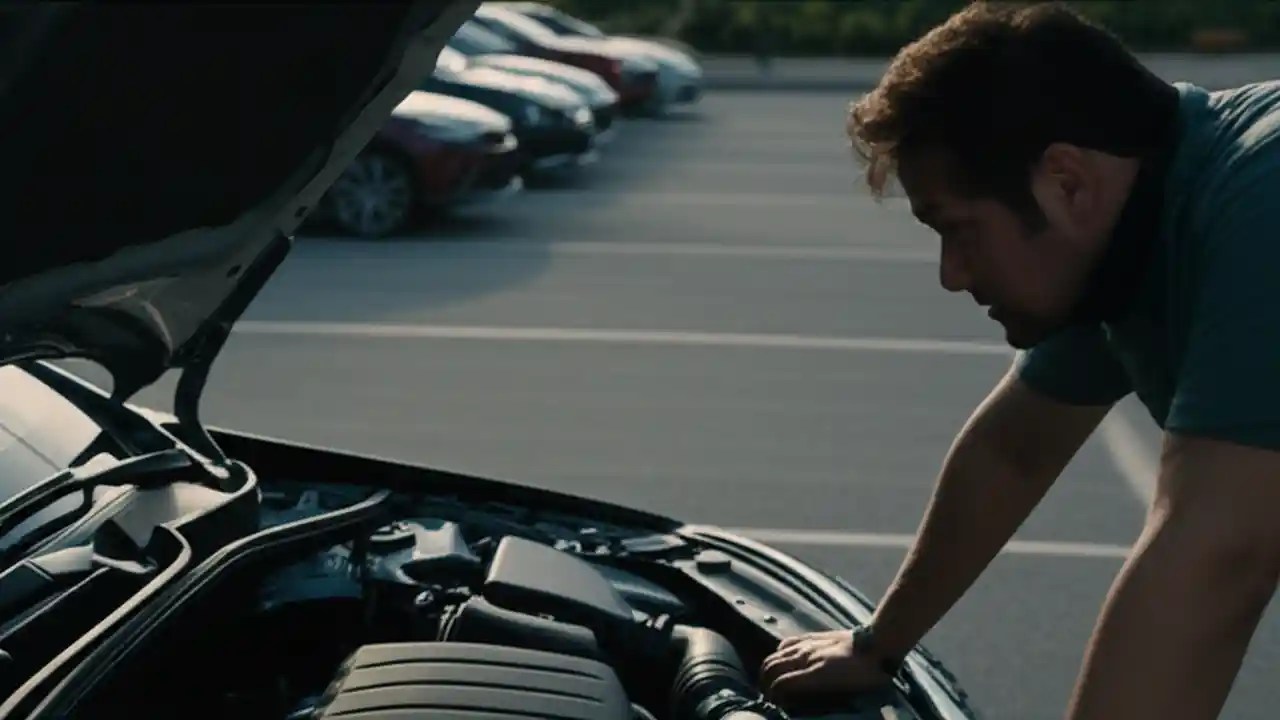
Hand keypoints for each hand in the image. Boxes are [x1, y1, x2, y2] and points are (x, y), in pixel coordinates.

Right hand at [758, 630, 895, 707]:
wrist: (879, 645)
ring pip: (776, 654)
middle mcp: (806, 656)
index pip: (780, 684)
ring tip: (769, 680)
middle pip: (772, 667)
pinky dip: (778, 653)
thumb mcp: (845, 691)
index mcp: (814, 673)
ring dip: (768, 668)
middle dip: (764, 683)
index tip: (773, 705)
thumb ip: (819, 695)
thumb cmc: (867, 675)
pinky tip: (782, 659)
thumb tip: (798, 699)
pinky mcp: (812, 637)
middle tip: (767, 695)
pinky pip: (787, 643)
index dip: (773, 696)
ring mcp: (808, 645)